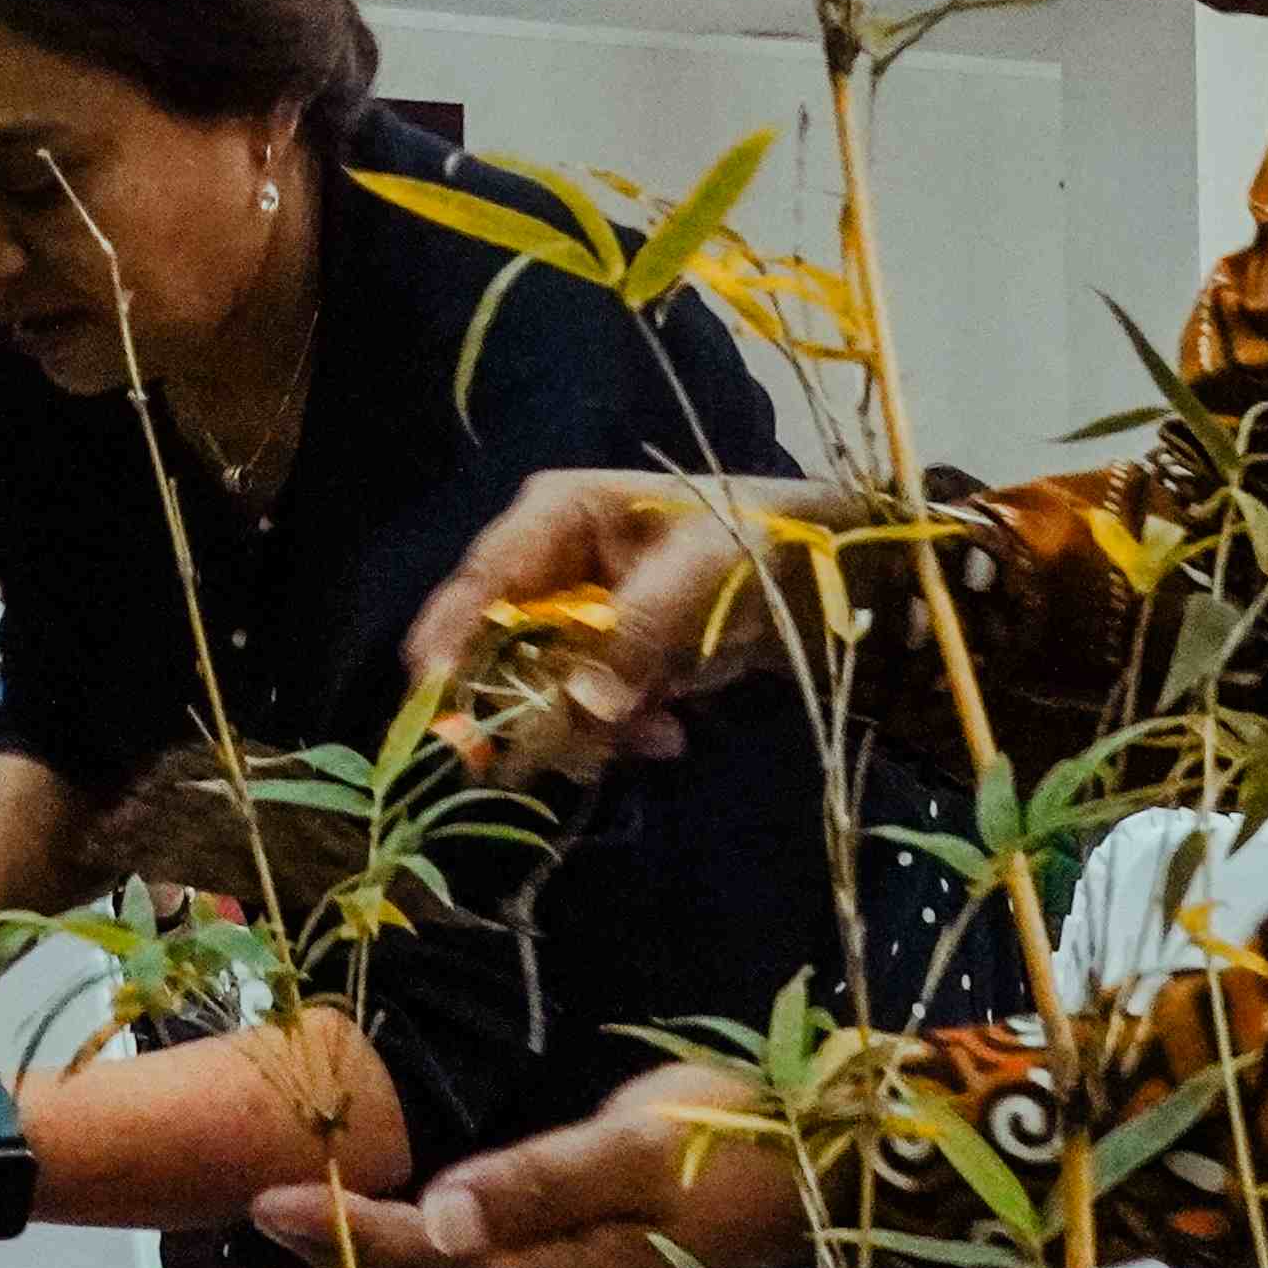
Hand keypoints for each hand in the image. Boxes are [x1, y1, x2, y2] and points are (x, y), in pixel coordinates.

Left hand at [249, 1063, 794, 1267]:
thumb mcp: (638, 1148)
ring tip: (307, 1228)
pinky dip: (433, 1266)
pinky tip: (405, 1242)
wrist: (832, 1165)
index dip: (352, 1237)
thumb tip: (435, 1220)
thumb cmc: (736, 1139)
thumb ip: (537, 1185)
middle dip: (348, 1257)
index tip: (271, 1201)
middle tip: (262, 1209)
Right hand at [401, 469, 824, 782]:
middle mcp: (548, 566)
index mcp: (556, 517)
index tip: (441, 710)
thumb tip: (583, 709)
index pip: (480, 581)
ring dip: (584, 730)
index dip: (450, 645)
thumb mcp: (701, 577)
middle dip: (531, 708)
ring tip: (654, 735)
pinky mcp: (601, 663)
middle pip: (493, 649)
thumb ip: (634, 637)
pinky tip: (667, 736)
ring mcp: (573, 618)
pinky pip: (578, 714)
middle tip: (576, 751)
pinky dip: (616, 735)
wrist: (826, 572)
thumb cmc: (758, 542)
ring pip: (532, 693)